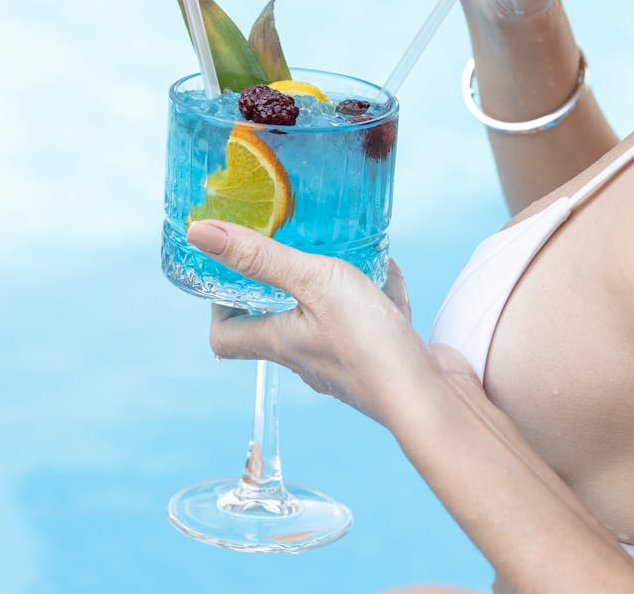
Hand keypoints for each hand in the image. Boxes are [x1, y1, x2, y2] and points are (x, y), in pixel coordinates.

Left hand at [187, 219, 439, 424]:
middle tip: (280, 252)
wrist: (434, 401)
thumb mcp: (314, 281)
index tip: (227, 274)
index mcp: (279, 343)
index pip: (224, 337)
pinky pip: (364, 328)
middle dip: (272, 289)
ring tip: (336, 256)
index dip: (217, 308)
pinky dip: (369, 301)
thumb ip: (261, 256)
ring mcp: (343, 365)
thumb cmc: (371, 345)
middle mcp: (305, 359)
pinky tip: (386, 279)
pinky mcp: (379, 362)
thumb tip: (199, 232)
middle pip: (273, 327)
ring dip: (323, 292)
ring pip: (320, 325)